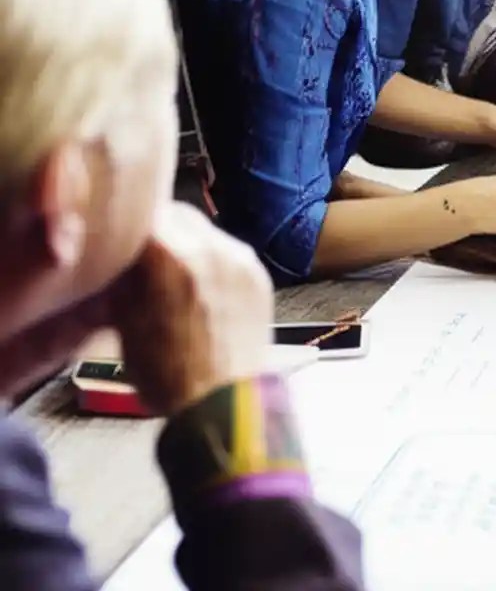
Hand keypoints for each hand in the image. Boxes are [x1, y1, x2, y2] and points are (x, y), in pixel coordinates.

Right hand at [108, 203, 273, 414]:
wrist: (224, 403)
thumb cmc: (166, 374)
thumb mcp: (121, 318)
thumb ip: (121, 273)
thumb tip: (119, 250)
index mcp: (164, 253)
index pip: (140, 210)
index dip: (127, 222)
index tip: (121, 234)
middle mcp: (206, 245)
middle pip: (175, 212)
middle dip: (159, 229)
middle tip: (146, 254)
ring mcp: (238, 257)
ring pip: (204, 229)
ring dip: (187, 243)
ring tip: (175, 275)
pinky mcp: (259, 272)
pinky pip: (229, 251)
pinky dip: (212, 261)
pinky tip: (202, 287)